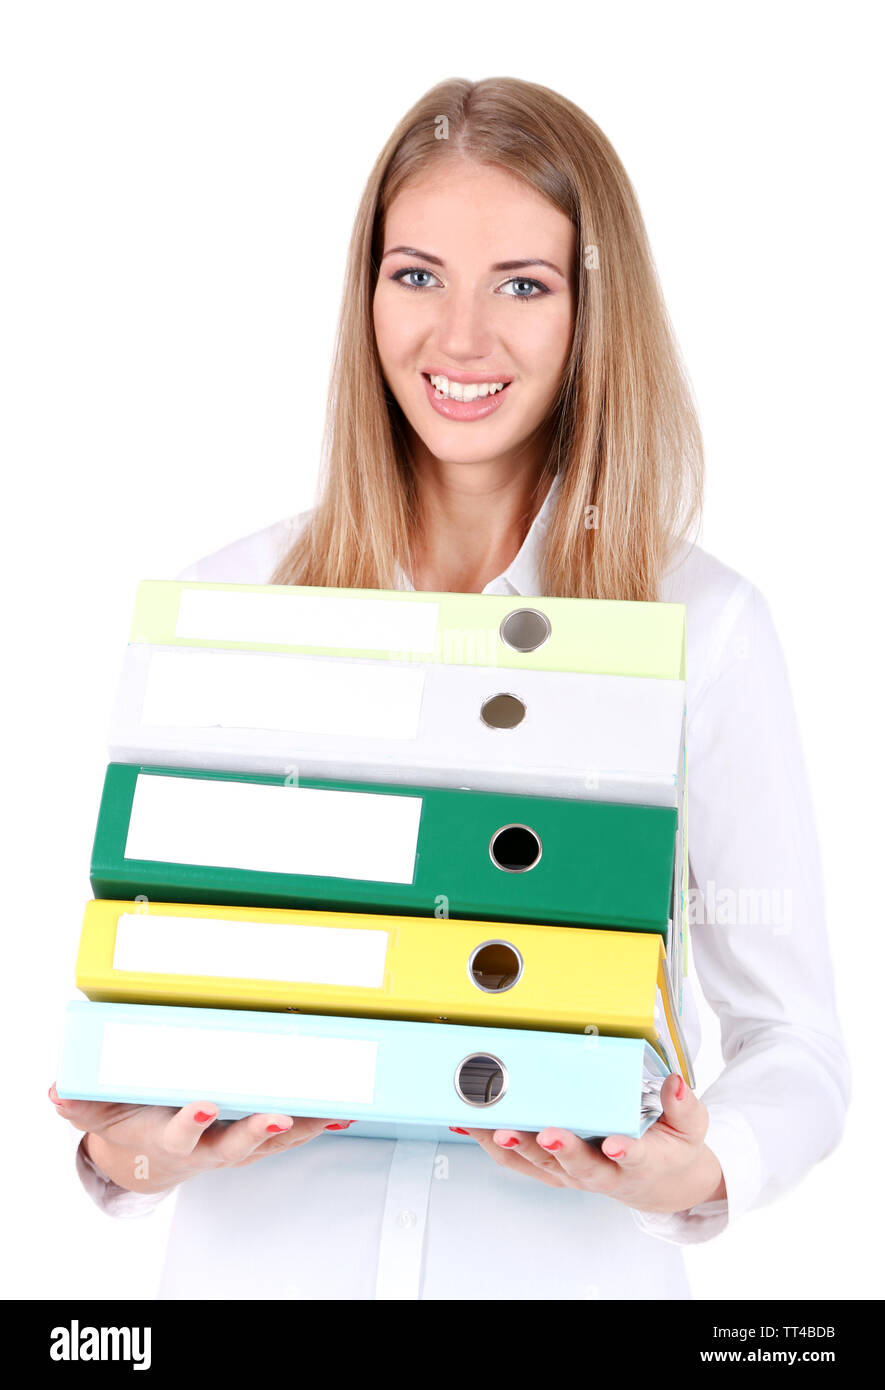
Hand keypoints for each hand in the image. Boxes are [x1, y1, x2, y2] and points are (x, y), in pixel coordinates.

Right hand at [49, 1083, 354, 1194]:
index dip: (192, 1123)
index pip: (180, 1135)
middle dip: (255, 1133)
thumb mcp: (103, 1112)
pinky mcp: (258, 1140)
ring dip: (300, 1129)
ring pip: (272, 1143)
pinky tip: (344, 1111)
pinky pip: (291, 1136)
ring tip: (330, 1112)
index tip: (205, 1105)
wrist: (153, 1156)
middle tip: (276, 1115)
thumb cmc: (134, 1122)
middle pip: (235, 1147)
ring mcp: (236, 1146)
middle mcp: (208, 1148)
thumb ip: (82, 1103)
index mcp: (171, 1139)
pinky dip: (317, 1125)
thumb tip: (57, 1091)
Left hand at [454, 1073, 726, 1214]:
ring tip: (493, 1125)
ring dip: (516, 1145)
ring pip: (540, 1163)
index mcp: (640, 1162)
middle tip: (545, 1134)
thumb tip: (676, 1083)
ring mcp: (572, 1173)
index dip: (625, 1153)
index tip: (617, 1146)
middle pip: (578, 1165)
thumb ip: (684, 1107)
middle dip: (560, 1149)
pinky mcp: (550, 1169)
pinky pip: (517, 1159)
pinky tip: (469, 1123)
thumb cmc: (669, 1148)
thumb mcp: (691, 1128)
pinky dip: (492, 1142)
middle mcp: (602, 1173)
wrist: (656, 1181)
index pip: (633, 1159)